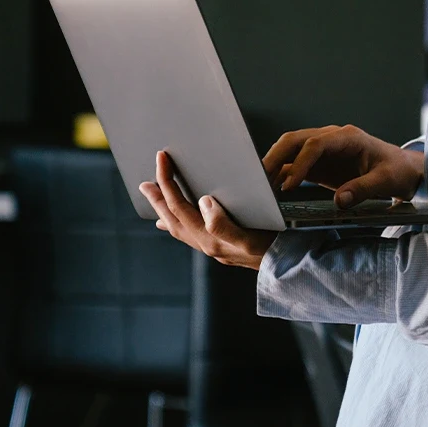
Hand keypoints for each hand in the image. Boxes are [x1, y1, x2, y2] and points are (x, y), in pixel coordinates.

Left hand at [139, 150, 274, 269]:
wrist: (282, 267)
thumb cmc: (269, 249)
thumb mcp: (248, 237)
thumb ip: (222, 224)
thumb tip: (203, 202)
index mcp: (208, 238)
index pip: (179, 205)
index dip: (168, 181)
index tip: (162, 160)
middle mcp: (204, 244)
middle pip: (172, 217)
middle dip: (157, 197)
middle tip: (145, 182)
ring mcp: (208, 247)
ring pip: (176, 226)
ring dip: (162, 209)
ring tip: (152, 196)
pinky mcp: (216, 247)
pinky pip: (186, 234)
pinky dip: (174, 225)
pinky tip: (169, 224)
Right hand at [262, 124, 423, 207]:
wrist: (404, 171)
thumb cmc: (398, 171)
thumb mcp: (387, 181)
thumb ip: (364, 189)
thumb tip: (340, 200)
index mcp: (348, 138)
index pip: (315, 144)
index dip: (300, 163)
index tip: (290, 185)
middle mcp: (332, 139)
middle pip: (296, 140)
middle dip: (275, 157)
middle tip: (259, 179)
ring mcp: (324, 150)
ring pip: (290, 150)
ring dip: (274, 164)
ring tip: (259, 186)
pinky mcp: (320, 164)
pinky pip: (295, 165)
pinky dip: (282, 175)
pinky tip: (272, 190)